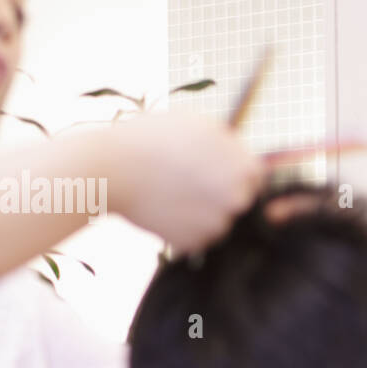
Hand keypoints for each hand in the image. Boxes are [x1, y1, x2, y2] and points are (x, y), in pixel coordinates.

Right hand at [91, 112, 265, 251]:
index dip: (235, 171)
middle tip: (189, 180)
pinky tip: (162, 207)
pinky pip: (195, 235)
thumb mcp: (198, 124)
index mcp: (245, 169)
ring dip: (200, 210)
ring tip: (170, 190)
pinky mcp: (194, 244)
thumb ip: (227, 142)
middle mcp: (238, 201)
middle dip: (219, 192)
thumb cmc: (152, 139)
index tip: (217, 169)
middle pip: (238, 200)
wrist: (110, 168)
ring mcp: (217, 226)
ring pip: (216, 219)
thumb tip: (238, 151)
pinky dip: (182, 226)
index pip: (256, 176)